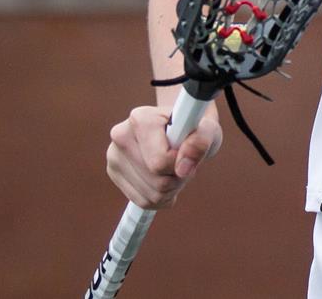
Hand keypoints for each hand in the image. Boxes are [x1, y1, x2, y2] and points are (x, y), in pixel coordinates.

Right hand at [105, 102, 221, 208]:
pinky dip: (160, 197)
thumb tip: (183, 168)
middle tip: (184, 160)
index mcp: (140, 118)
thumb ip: (201, 142)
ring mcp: (114, 156)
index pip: (160, 162)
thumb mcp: (208, 129)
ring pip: (151, 196)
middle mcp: (120, 136)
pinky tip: (164, 178)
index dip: (181, 163)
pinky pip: (143, 202)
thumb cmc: (194, 127)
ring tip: (175, 168)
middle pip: (157, 182)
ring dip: (171, 189)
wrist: (180, 125)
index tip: (186, 148)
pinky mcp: (114, 173)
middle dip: (178, 178)